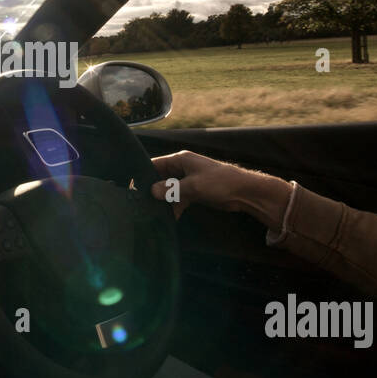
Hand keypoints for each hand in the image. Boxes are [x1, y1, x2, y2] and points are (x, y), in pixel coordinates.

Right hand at [150, 150, 292, 228]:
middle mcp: (183, 168)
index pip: (156, 164)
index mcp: (181, 160)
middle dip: (152, 190)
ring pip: (169, 189)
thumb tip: (152, 191)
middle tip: (140, 203)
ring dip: (163, 201)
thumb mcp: (193, 186)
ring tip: (152, 213)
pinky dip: (174, 206)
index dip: (144, 174)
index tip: (133, 187)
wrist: (244, 192)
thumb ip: (171, 189)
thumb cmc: (219, 183)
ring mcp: (189, 180)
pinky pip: (178, 198)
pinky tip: (169, 218)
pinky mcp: (195, 191)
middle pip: (161, 178)